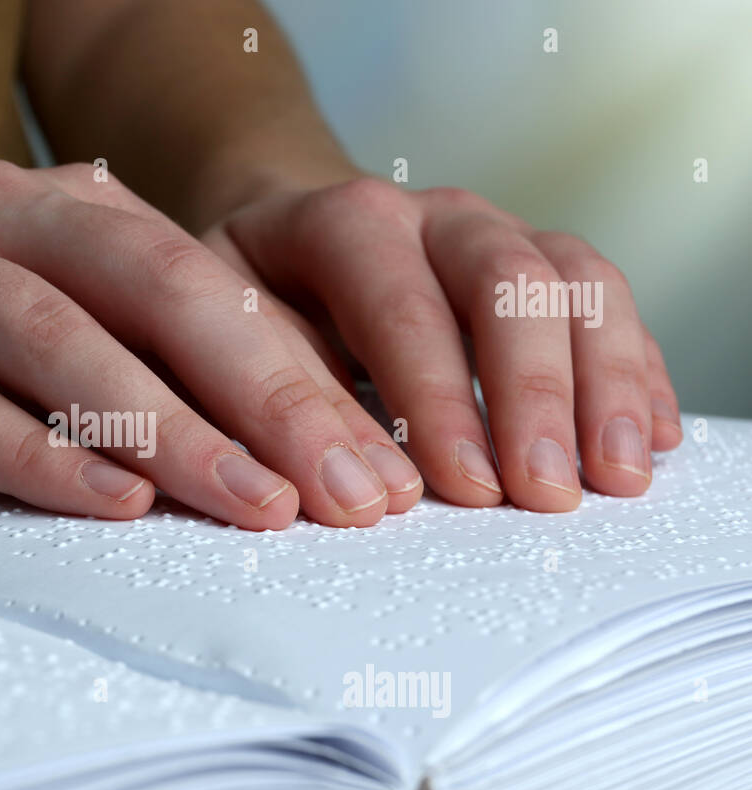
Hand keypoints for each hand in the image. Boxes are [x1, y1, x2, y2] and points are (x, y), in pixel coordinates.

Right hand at [0, 161, 419, 530]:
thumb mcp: (26, 314)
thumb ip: (125, 350)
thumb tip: (276, 435)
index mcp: (55, 204)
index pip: (202, 282)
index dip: (296, 373)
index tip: (373, 468)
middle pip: (150, 294)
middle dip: (262, 397)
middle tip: (350, 492)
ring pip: (53, 341)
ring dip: (163, 431)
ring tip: (254, 506)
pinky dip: (29, 453)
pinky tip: (107, 505)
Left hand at [200, 177, 682, 511]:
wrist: (279, 239)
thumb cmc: (242, 301)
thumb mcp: (216, 332)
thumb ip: (263, 397)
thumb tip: (328, 491)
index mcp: (344, 222)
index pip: (400, 303)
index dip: (435, 398)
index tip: (460, 487)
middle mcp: (433, 216)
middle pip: (506, 283)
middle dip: (531, 394)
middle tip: (543, 494)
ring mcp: (497, 234)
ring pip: (576, 285)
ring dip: (604, 383)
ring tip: (616, 479)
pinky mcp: (543, 265)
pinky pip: (606, 304)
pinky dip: (636, 370)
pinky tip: (651, 438)